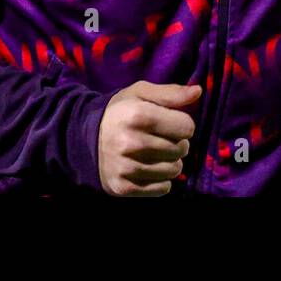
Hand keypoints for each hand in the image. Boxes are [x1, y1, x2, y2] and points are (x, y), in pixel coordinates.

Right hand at [97, 80, 201, 196]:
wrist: (82, 139)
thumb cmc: (119, 112)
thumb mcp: (141, 93)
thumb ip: (171, 93)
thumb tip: (198, 91)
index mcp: (139, 116)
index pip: (187, 127)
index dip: (182, 124)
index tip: (170, 123)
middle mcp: (132, 143)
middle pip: (182, 149)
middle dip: (178, 143)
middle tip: (163, 139)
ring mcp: (126, 168)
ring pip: (174, 170)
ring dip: (171, 162)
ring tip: (157, 153)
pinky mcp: (123, 187)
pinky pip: (162, 189)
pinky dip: (161, 180)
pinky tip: (150, 168)